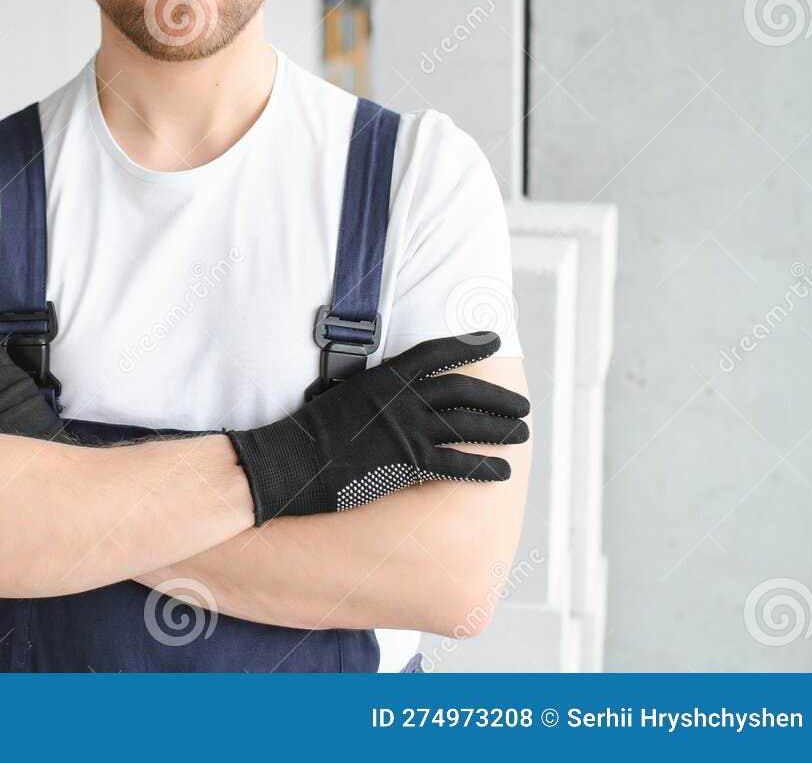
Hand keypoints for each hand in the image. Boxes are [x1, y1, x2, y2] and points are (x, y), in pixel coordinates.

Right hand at [225, 332, 529, 524]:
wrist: (288, 460)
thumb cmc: (306, 431)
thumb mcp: (340, 395)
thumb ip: (370, 392)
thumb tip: (387, 392)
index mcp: (384, 378)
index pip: (436, 353)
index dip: (468, 344)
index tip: (493, 339)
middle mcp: (402, 399)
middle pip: (464, 391)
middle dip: (499, 398)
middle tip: (523, 405)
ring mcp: (406, 430)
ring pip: (469, 425)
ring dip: (502, 430)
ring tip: (523, 433)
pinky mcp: (407, 461)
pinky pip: (457, 463)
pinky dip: (485, 467)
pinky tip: (503, 472)